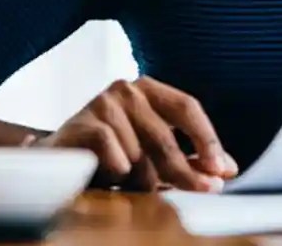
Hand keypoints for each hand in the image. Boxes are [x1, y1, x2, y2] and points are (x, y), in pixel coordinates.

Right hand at [34, 76, 238, 191]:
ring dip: (141, 180)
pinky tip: (110, 176)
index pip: (188, 107)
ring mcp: (102, 103)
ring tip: (130, 185)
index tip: (222, 170)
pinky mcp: (83, 123)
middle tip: (203, 192)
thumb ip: (190, 158)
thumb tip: (226, 170)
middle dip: (186, 171)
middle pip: (167, 137)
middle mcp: (127, 89)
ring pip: (141, 155)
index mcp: (149, 90)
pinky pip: (117, 158)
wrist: (56, 160)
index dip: (208, 139)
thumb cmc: (110, 155)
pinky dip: (119, 174)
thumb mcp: (153, 154)